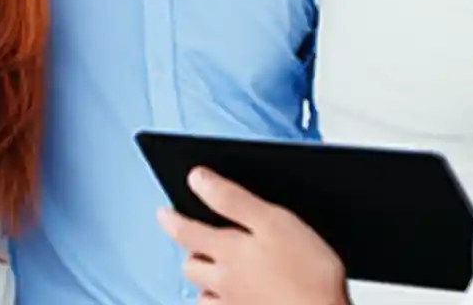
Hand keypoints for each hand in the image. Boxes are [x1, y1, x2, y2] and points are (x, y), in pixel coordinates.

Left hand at [157, 167, 348, 303]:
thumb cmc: (309, 273)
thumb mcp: (273, 222)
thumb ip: (232, 199)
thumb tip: (197, 179)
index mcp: (228, 252)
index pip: (186, 232)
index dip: (171, 219)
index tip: (163, 213)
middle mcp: (223, 282)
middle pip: (191, 265)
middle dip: (192, 251)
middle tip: (198, 240)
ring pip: (204, 294)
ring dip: (206, 281)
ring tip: (217, 271)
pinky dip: (221, 304)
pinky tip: (234, 299)